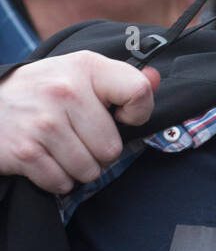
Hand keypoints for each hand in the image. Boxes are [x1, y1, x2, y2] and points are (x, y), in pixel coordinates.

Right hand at [0, 51, 159, 193]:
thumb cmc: (42, 91)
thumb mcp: (79, 73)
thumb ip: (121, 80)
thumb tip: (155, 79)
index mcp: (86, 67)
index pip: (137, 92)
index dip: (138, 114)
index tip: (120, 117)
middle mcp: (65, 91)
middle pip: (112, 148)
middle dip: (98, 152)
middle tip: (78, 138)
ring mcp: (44, 122)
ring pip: (89, 171)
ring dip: (77, 169)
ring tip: (61, 149)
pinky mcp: (25, 151)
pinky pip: (62, 183)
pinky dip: (56, 180)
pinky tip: (45, 159)